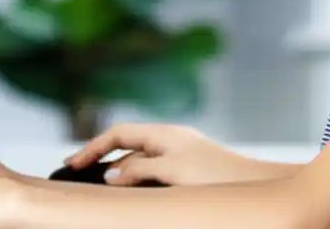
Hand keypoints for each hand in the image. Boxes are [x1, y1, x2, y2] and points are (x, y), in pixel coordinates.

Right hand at [64, 123, 248, 186]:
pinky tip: (130, 196)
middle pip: (127, 149)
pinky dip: (137, 183)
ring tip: (98, 188)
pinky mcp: (187, 175)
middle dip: (102, 159)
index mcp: (165, 134)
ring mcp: (179, 159)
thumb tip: (112, 174)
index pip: (120, 134)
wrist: (256, 186)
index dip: (94, 147)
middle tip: (76, 172)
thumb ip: (140, 171)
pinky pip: (153, 176)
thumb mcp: (174, 171)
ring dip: (120, 174)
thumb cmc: (219, 175)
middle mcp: (170, 143)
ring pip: (140, 165)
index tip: (73, 163)